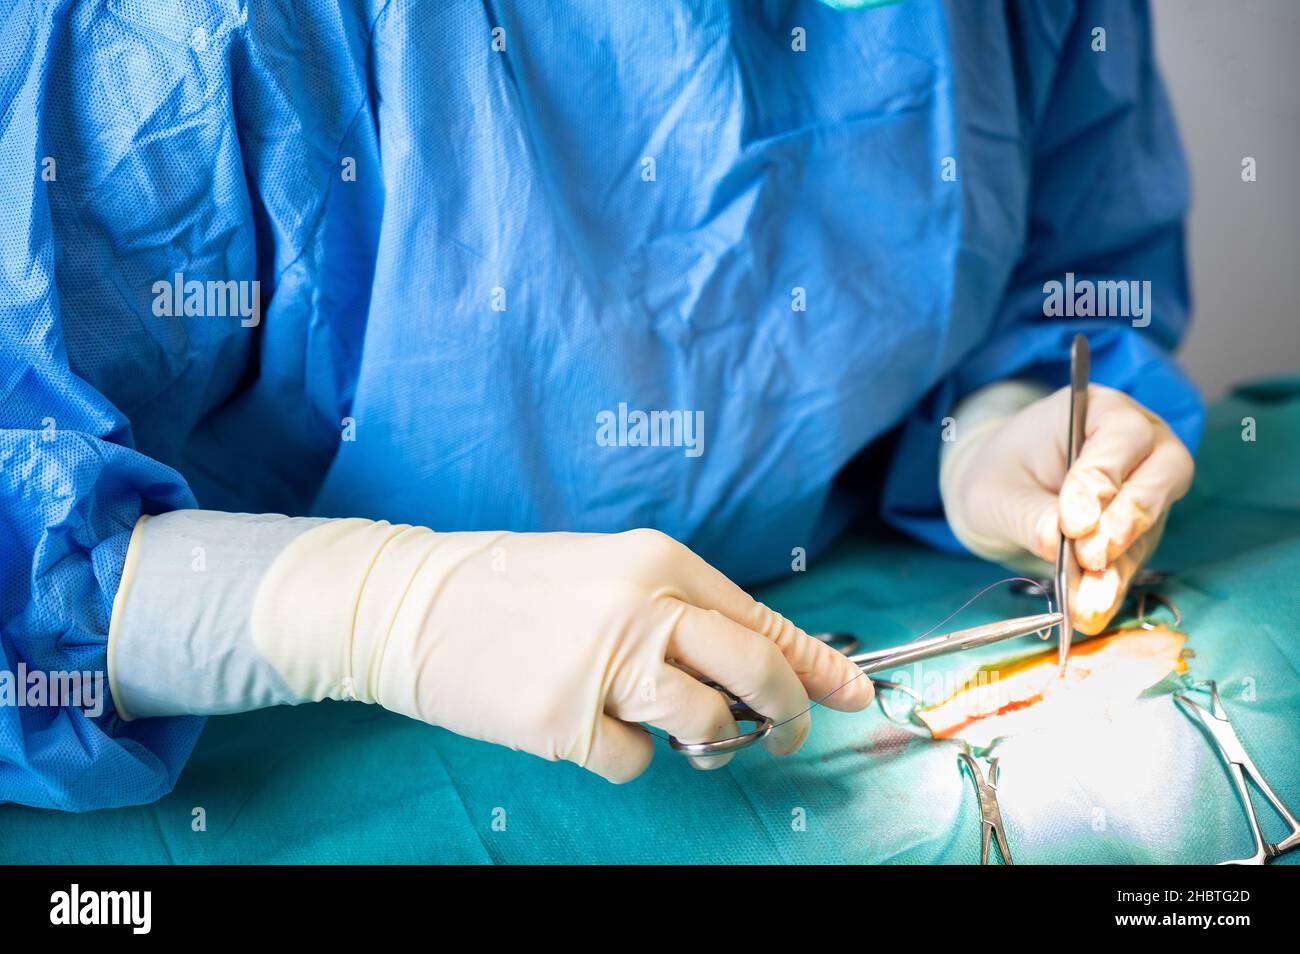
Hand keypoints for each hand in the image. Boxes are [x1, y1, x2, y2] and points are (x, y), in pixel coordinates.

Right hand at [358, 529, 873, 780]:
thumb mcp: (608, 575)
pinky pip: (635, 762)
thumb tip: (752, 665)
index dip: (815, 664)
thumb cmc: (514, 589)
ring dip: (704, 742)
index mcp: (658, 561)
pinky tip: (584, 724)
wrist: (414, 602)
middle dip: (786, 712)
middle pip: (756, 672)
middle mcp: (643, 608)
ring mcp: (606, 667)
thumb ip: (679, 613)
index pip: (760, 620)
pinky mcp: (567, 722)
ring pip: (707, 726)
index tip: (852, 693)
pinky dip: (624, 755)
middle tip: (783, 735)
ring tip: (666, 727)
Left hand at [944, 385, 1193, 633]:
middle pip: (1162, 471)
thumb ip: (1030, 514)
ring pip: (1152, 522)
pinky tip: (1091, 612)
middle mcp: (1136, 444)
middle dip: (1127, 518)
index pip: (1121, 436)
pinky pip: (1133, 559)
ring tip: (1089, 602)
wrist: (999, 496)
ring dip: (1121, 564)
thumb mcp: (995, 492)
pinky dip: (1112, 586)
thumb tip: (1061, 544)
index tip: (1074, 522)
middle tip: (1092, 556)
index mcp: (1097, 410)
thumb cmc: (996, 476)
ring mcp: (1144, 488)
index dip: (1102, 479)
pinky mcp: (1139, 532)